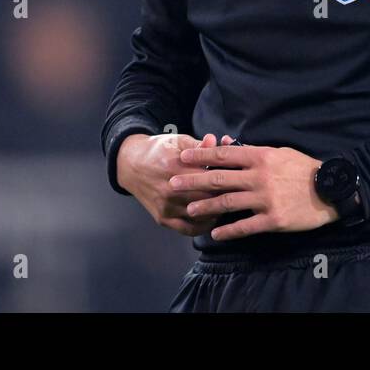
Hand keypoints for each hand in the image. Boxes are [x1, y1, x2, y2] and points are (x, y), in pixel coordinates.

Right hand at [117, 132, 237, 235]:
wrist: (130, 165)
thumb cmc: (157, 150)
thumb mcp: (177, 141)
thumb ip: (199, 145)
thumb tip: (216, 140)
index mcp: (174, 166)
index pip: (209, 177)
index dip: (226, 178)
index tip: (238, 177)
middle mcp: (169, 190)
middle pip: (206, 198)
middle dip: (225, 196)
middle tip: (239, 194)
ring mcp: (166, 206)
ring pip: (200, 215)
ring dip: (216, 211)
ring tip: (229, 205)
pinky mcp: (162, 218)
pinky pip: (188, 229)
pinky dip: (203, 226)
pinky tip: (212, 219)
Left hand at [171, 143, 339, 240]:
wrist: (330, 190)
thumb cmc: (303, 169)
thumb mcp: (279, 153)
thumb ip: (254, 152)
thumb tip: (229, 144)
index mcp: (260, 157)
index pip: (224, 155)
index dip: (201, 156)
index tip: (183, 157)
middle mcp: (259, 177)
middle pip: (219, 179)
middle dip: (193, 181)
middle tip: (173, 183)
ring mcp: (265, 199)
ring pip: (227, 203)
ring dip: (206, 207)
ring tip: (189, 210)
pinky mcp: (273, 219)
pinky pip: (245, 226)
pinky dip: (228, 231)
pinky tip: (215, 234)